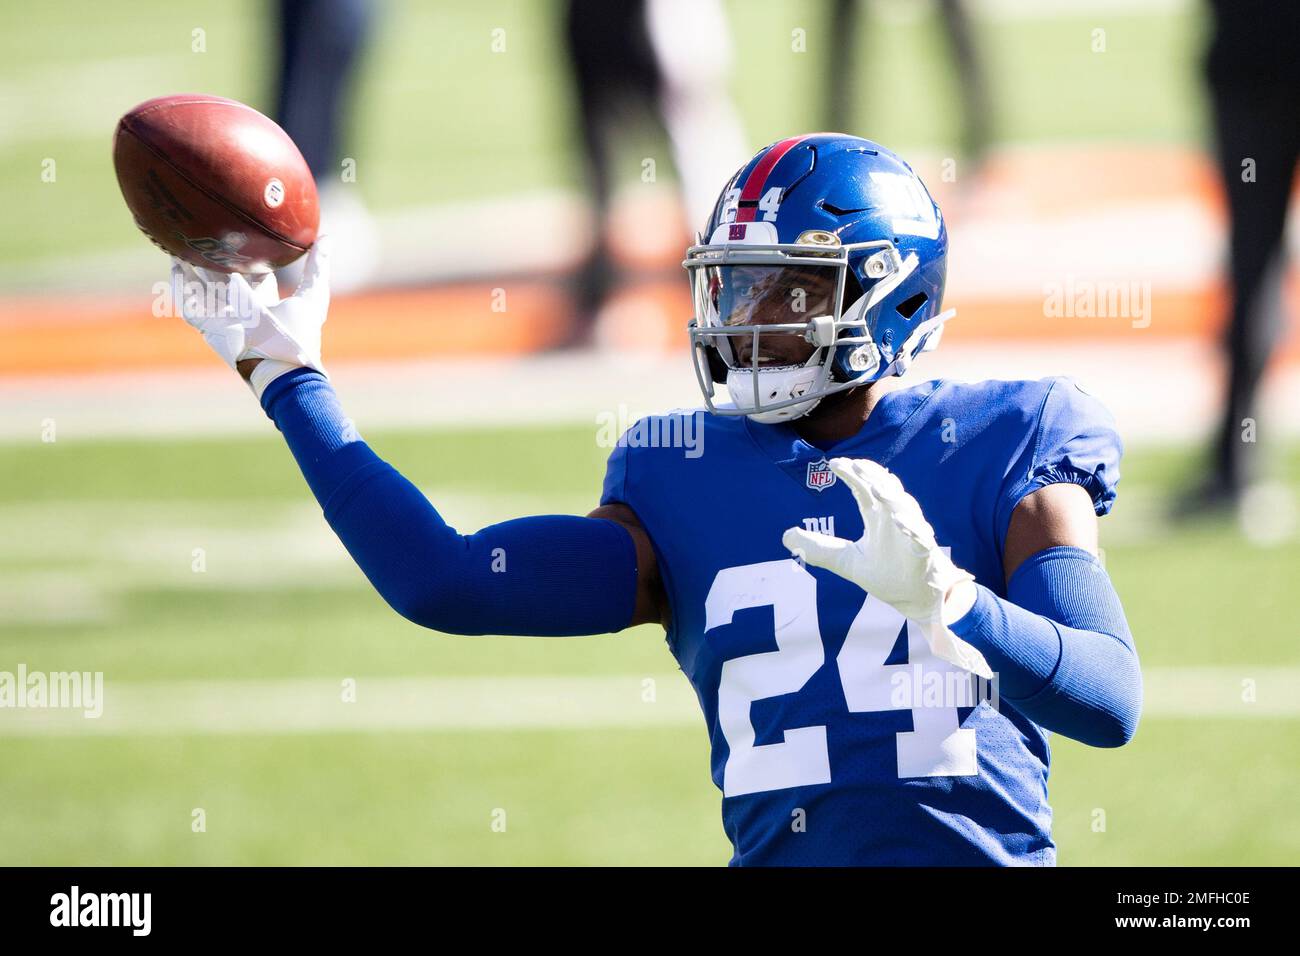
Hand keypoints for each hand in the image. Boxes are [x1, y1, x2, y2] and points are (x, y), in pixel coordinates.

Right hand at [171, 236, 330, 398]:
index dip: (250, 258)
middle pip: (224, 278)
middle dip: (216, 258)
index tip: (248, 237)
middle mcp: (240, 311)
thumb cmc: (300, 337)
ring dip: (194, 264)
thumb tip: (327, 237)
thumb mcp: (311, 297)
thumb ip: (317, 267)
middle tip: (211, 234)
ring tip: (187, 239)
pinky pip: (188, 301)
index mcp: (264, 305)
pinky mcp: (208, 325)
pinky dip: (180, 282)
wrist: (282, 365)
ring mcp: (223, 318)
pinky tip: (176, 262)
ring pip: (202, 285)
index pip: (254, 276)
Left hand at [782, 457, 991, 678]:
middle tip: (855, 463)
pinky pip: (919, 536)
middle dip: (872, 475)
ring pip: (904, 507)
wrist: (915, 600)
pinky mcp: (924, 552)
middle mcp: (895, 519)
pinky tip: (898, 521)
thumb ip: (819, 548)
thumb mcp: (846, 561)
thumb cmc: (888, 574)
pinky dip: (910, 527)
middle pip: (885, 489)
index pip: (864, 489)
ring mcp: (911, 534)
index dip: (851, 475)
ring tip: (875, 487)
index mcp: (878, 517)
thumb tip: (786, 536)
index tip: (833, 463)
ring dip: (891, 496)